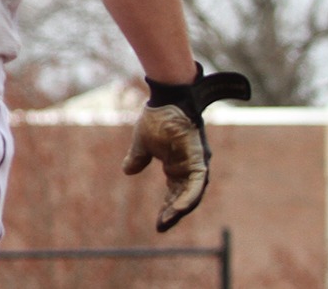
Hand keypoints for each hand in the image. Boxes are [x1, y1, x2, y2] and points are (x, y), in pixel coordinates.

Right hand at [120, 66, 251, 231]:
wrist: (166, 100)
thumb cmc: (157, 117)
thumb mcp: (142, 143)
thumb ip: (137, 158)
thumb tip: (127, 171)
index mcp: (178, 165)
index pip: (175, 193)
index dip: (167, 208)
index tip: (159, 224)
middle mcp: (190, 167)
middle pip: (184, 197)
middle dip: (173, 213)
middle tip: (161, 227)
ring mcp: (196, 164)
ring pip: (192, 194)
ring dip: (181, 209)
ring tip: (167, 221)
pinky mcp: (199, 159)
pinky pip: (197, 183)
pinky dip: (189, 197)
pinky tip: (180, 209)